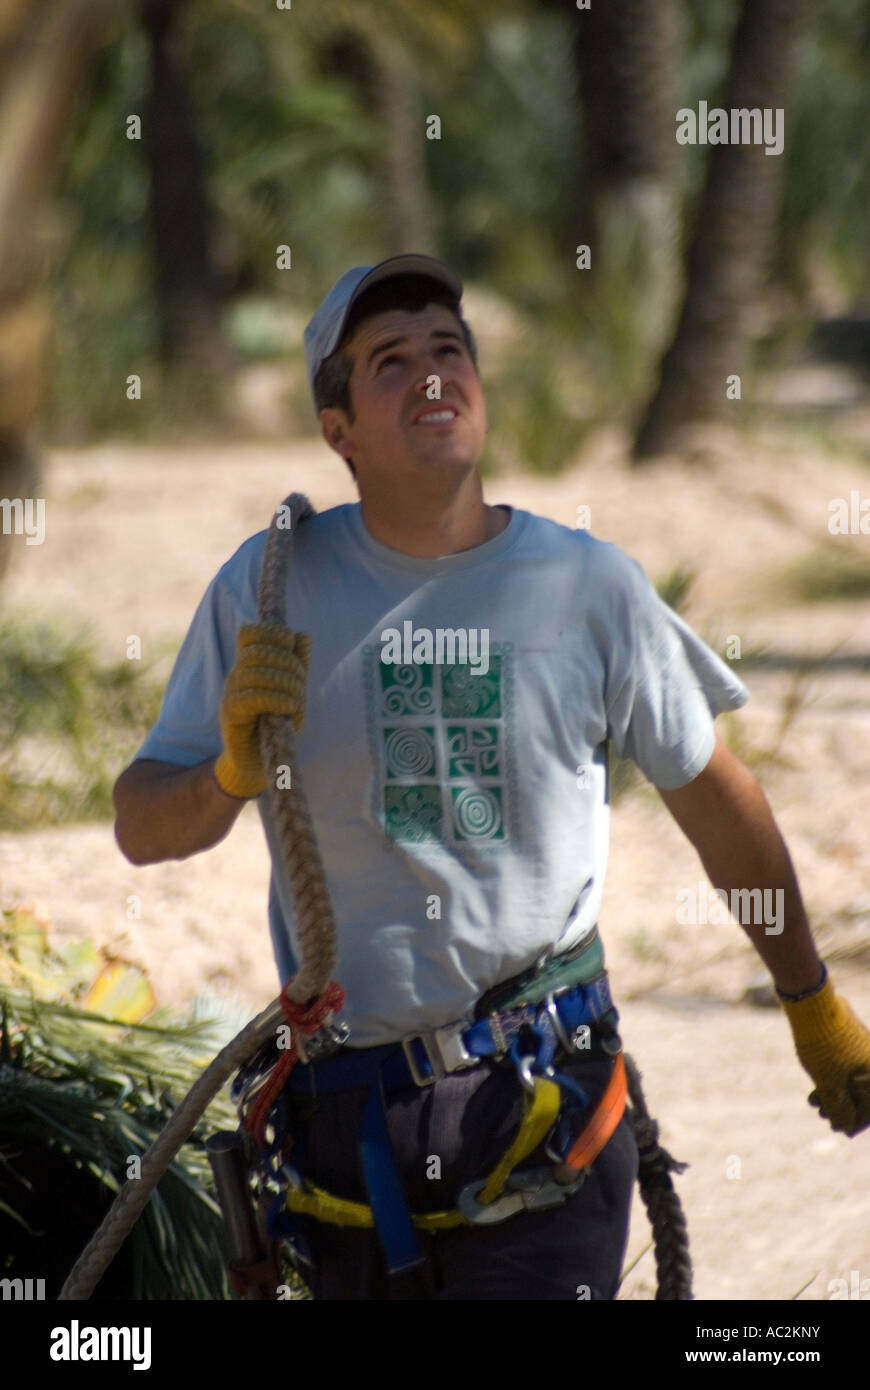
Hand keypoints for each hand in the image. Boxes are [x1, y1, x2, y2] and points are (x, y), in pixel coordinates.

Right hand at [214, 624, 310, 798]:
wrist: (258, 763)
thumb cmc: (276, 726)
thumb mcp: (292, 691)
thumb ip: (297, 664)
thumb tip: (303, 635)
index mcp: (249, 665)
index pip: (250, 633)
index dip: (273, 633)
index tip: (292, 647)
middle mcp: (237, 675)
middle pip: (258, 650)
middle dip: (288, 662)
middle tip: (301, 683)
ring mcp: (231, 694)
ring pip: (256, 672)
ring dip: (285, 682)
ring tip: (297, 699)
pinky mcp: (231, 714)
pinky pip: (252, 697)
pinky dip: (276, 699)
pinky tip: (290, 707)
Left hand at [781, 976, 869, 1135]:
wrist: (810, 1003)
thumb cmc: (823, 1045)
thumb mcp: (828, 1083)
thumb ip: (839, 1108)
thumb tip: (844, 1127)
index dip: (856, 1122)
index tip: (841, 1131)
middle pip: (861, 1092)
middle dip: (842, 1107)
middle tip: (823, 1116)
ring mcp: (860, 1047)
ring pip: (850, 1078)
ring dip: (834, 1093)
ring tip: (814, 1102)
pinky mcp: (847, 1039)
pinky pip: (844, 1065)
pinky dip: (832, 1078)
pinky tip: (816, 1087)